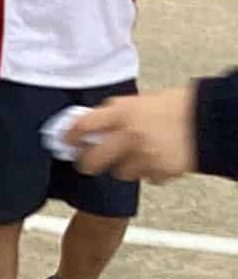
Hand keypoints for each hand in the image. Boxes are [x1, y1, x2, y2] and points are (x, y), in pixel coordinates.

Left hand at [65, 86, 197, 183]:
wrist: (212, 118)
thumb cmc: (180, 106)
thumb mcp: (142, 101)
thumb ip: (117, 113)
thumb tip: (95, 122)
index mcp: (122, 112)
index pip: (82, 126)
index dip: (70, 135)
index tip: (66, 140)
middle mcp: (129, 135)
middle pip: (92, 160)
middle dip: (87, 163)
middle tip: (88, 162)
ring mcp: (144, 155)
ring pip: (119, 172)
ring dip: (125, 167)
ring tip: (139, 155)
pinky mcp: (159, 171)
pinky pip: (147, 178)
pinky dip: (150, 172)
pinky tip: (159, 159)